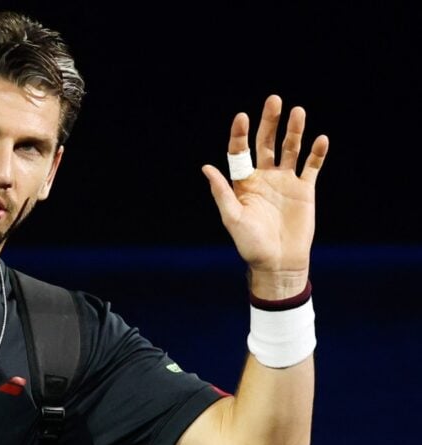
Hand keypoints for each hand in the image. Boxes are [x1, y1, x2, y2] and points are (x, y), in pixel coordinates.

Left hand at [202, 95, 328, 298]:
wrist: (278, 262)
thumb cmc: (250, 244)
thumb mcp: (233, 218)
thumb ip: (221, 193)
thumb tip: (206, 168)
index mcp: (243, 181)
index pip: (240, 151)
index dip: (240, 134)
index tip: (242, 116)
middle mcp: (263, 176)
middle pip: (266, 142)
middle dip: (269, 122)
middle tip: (274, 100)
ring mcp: (285, 181)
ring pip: (290, 149)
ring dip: (294, 131)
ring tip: (298, 111)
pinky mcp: (305, 189)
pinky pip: (312, 166)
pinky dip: (317, 153)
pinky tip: (321, 139)